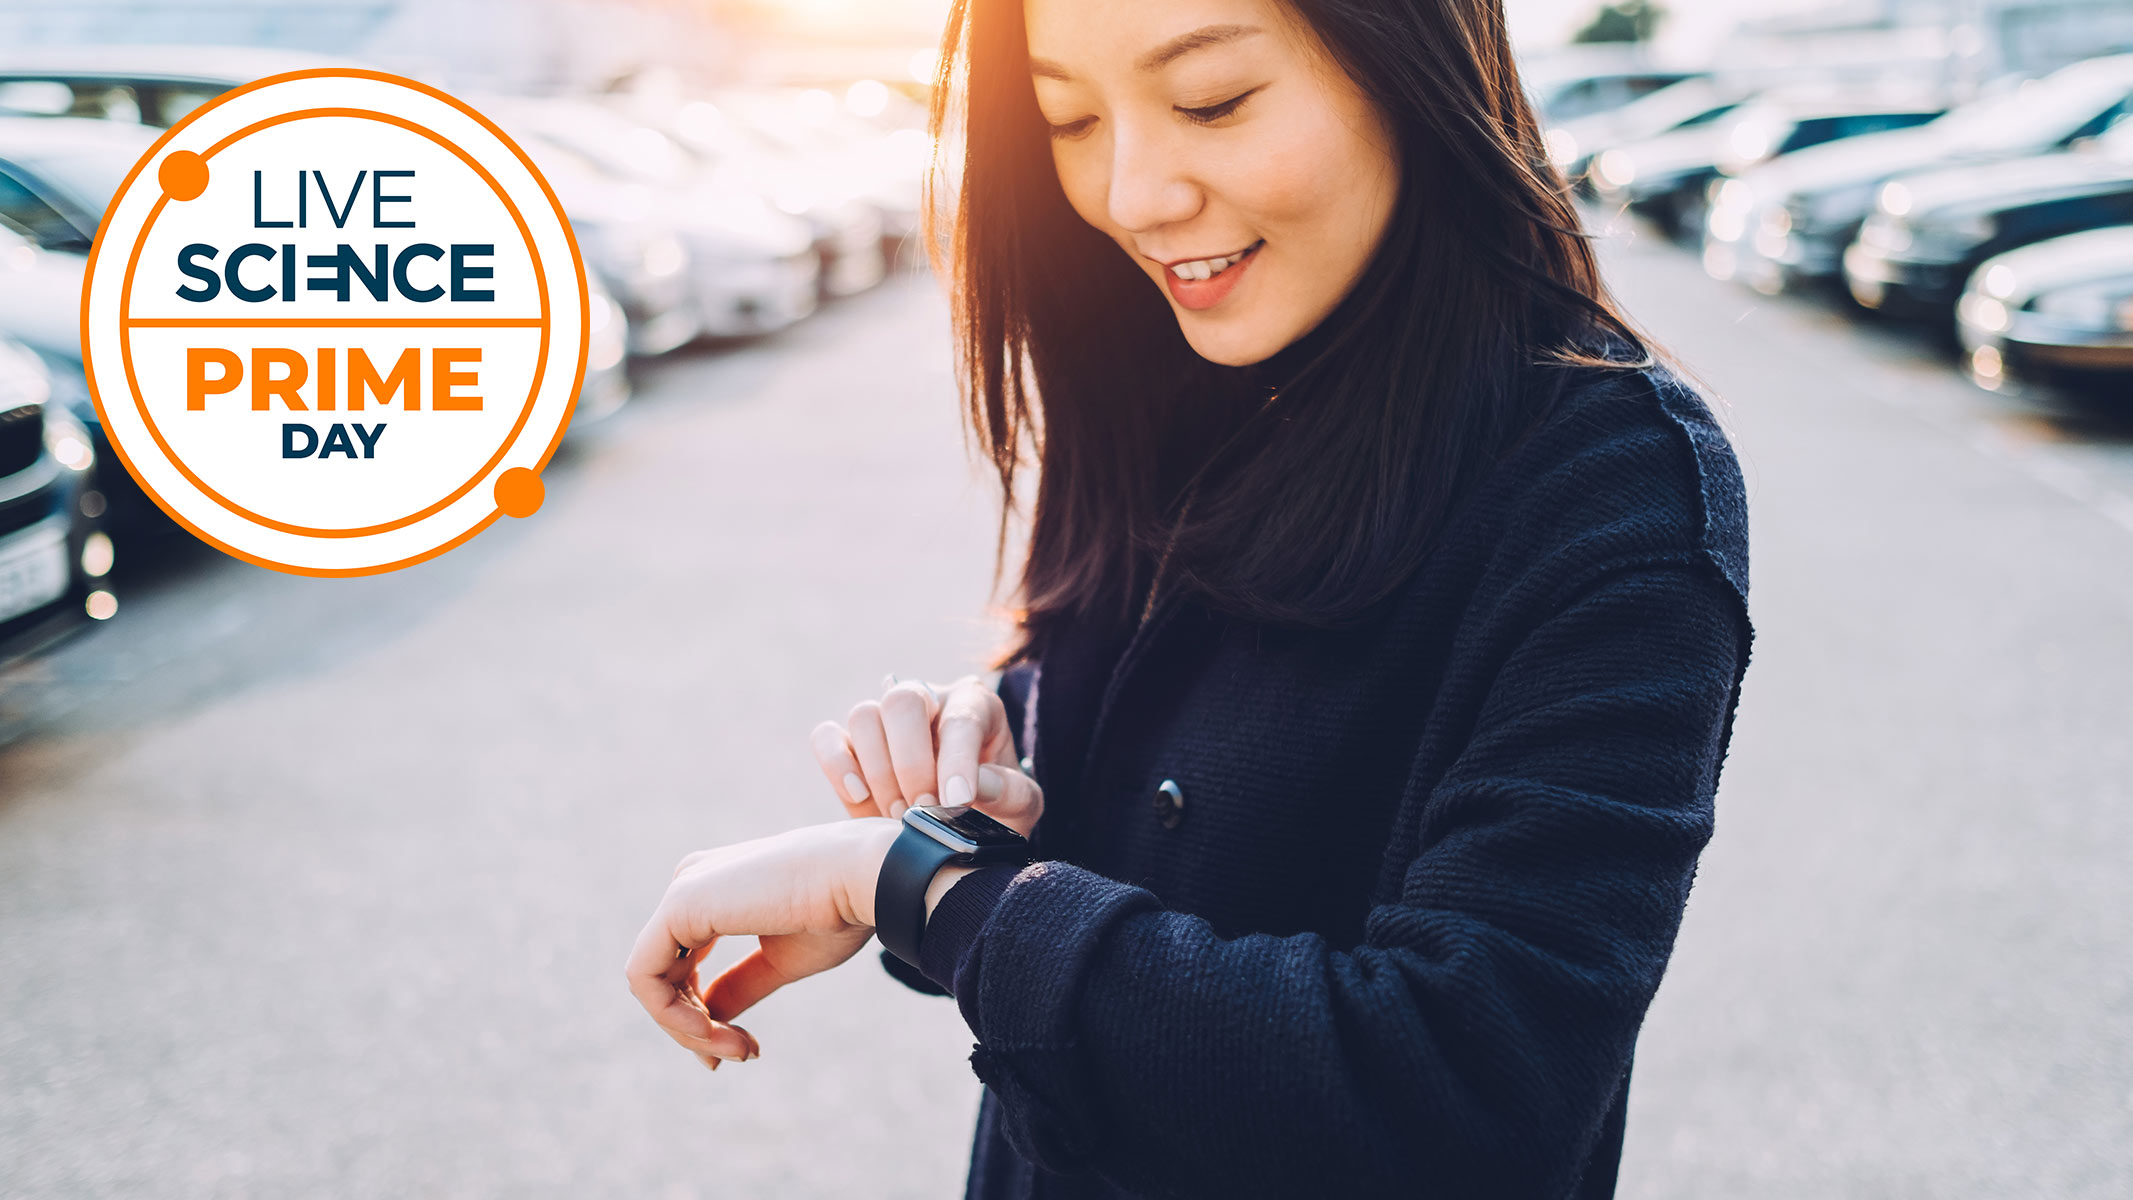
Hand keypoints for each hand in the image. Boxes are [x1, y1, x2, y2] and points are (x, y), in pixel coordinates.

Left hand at [624, 818, 899, 1072]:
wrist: (867, 878)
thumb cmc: (840, 912)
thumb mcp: (781, 962)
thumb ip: (738, 986)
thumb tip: (708, 1020)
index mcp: (715, 890)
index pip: (682, 964)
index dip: (701, 1017)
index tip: (746, 1050)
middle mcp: (692, 883)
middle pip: (663, 977)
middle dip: (695, 1030)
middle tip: (742, 1055)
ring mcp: (683, 890)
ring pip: (650, 983)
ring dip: (687, 1030)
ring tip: (736, 1050)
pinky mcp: (679, 905)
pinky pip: (645, 976)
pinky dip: (671, 1016)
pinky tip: (712, 1031)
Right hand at [810, 673, 1043, 835]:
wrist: (956, 832)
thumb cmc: (997, 811)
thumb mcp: (1021, 807)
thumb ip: (1011, 792)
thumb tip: (976, 784)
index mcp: (974, 705)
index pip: (961, 718)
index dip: (957, 759)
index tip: (956, 800)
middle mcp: (926, 700)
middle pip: (903, 700)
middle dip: (911, 761)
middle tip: (922, 808)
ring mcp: (884, 720)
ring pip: (864, 716)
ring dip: (879, 772)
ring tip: (898, 817)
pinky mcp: (849, 746)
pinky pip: (826, 736)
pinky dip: (837, 764)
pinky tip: (859, 796)